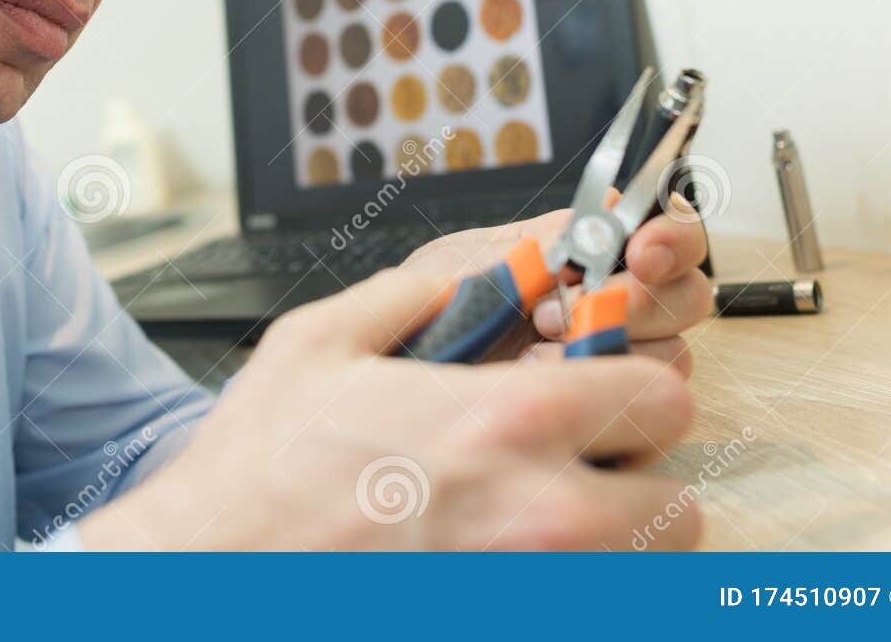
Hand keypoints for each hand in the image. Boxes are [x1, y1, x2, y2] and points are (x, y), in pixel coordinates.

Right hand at [77, 263, 698, 550]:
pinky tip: (510, 559)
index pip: (662, 395)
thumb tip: (464, 282)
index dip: (635, 385)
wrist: (211, 576)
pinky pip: (591, 604)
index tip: (605, 391)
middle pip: (678, 502)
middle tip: (586, 464)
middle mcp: (541, 514)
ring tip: (552, 518)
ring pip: (643, 570)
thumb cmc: (257, 476)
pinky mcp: (513, 625)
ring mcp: (535, 589)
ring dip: (616, 540)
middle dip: (640, 475)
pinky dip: (572, 581)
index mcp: (506, 420)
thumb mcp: (321, 340)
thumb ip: (412, 292)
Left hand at [400, 192, 712, 374]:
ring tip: (533, 348)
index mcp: (596, 245)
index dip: (673, 236)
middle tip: (555, 311)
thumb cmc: (439, 304)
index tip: (641, 252)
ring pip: (671, 355)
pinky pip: (642, 404)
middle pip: (688, 294)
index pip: (672, 227)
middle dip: (636, 302)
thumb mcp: (472, 261)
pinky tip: (536, 380)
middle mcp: (624, 297)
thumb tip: (596, 221)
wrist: (413, 361)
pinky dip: (594, 392)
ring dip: (608, 350)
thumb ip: (538, 243)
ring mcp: (622, 355)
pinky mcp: (614, 406)